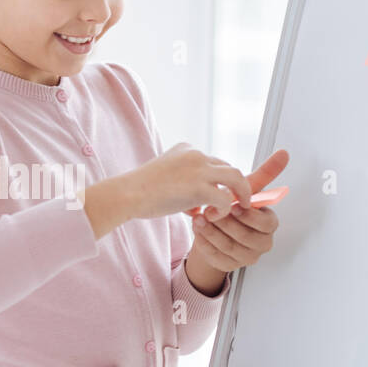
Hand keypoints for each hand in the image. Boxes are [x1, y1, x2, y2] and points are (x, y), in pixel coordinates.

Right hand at [122, 142, 258, 221]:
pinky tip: (212, 217)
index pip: (214, 162)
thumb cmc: (140, 191)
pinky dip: (224, 209)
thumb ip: (183, 184)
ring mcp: (199, 169)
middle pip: (228, 167)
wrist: (126, 194)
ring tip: (240, 207)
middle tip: (234, 202)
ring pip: (236, 177)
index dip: (217, 181)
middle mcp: (196, 154)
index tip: (211, 198)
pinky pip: (225, 199)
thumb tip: (194, 204)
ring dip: (241, 193)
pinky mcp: (199, 187)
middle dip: (234, 186)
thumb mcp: (164, 177)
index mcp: (187, 149)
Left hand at [185, 149, 288, 273]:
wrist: (216, 229)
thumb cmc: (233, 208)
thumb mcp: (245, 190)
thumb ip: (265, 173)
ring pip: (229, 246)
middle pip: (245, 236)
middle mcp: (262, 243)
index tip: (231, 204)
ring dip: (211, 231)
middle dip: (226, 222)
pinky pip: (216, 257)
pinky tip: (197, 229)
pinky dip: (204, 242)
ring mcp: (246, 258)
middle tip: (210, 210)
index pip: (265, 223)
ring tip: (199, 217)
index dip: (247, 215)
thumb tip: (284, 152)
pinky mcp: (228, 266)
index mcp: (269, 224)